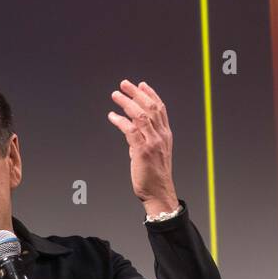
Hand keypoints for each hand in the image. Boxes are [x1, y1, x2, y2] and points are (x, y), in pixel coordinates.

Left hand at [106, 78, 178, 218]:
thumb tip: (131, 132)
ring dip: (127, 103)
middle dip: (137, 93)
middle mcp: (161, 136)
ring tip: (116, 95)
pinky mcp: (142, 151)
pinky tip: (112, 116)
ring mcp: (153, 143)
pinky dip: (120, 121)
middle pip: (150, 107)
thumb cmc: (154, 176)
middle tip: (124, 84)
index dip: (151, 94)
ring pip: (141, 115)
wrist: (159, 193)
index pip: (160, 109)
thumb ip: (143, 140)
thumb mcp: (153, 154)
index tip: (141, 84)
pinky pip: (130, 130)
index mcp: (165, 135)